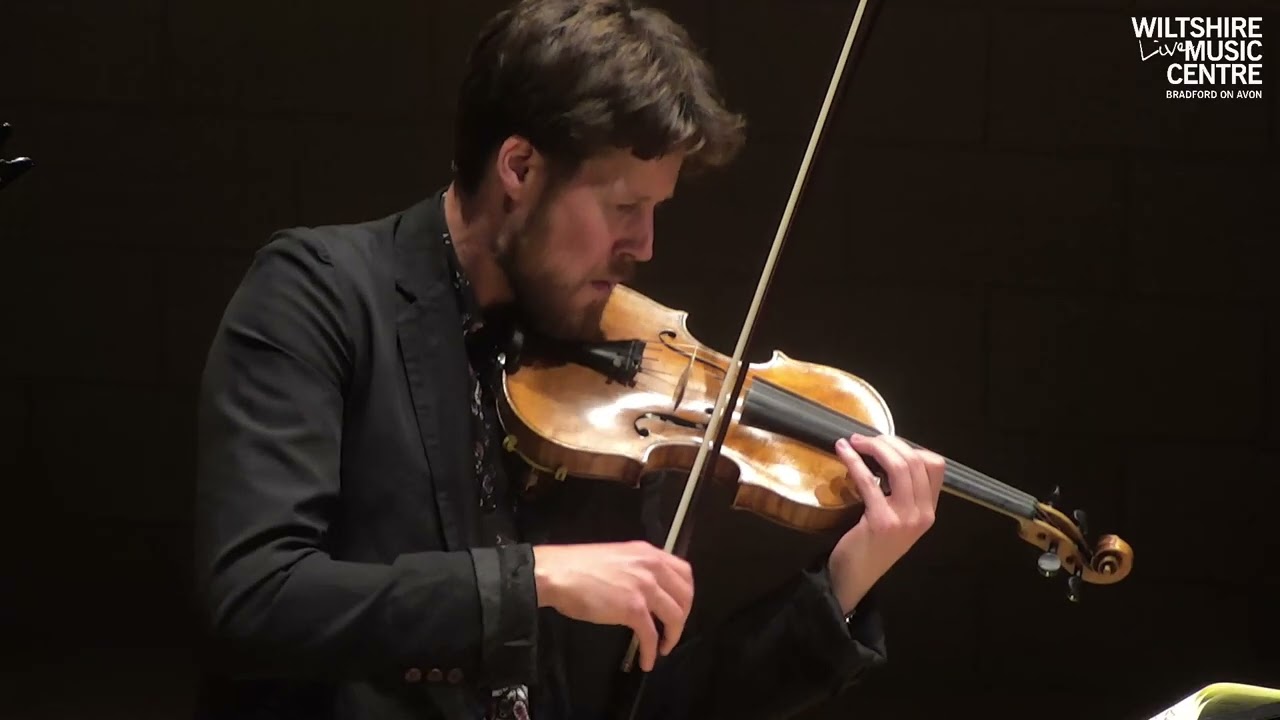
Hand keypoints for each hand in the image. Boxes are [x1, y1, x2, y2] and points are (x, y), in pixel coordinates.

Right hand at [532, 540, 693, 670]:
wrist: (557, 573)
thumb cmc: (578, 566)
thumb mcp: (617, 557)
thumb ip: (637, 568)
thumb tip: (645, 589)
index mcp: (648, 552)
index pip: (685, 572)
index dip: (686, 594)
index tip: (679, 607)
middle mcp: (652, 566)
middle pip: (685, 596)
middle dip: (683, 618)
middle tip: (672, 631)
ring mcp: (644, 587)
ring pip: (675, 616)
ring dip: (672, 636)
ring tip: (663, 648)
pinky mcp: (633, 608)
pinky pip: (652, 635)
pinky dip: (652, 651)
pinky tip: (647, 661)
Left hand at [828, 433, 944, 613]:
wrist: (854, 578)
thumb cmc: (871, 545)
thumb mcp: (897, 519)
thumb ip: (901, 493)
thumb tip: (887, 453)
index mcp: (929, 510)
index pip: (935, 465)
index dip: (911, 447)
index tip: (886, 443)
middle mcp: (923, 513)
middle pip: (915, 460)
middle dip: (888, 442)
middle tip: (864, 438)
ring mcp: (905, 518)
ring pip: (898, 466)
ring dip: (874, 446)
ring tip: (853, 441)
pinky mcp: (882, 520)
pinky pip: (869, 480)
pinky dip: (854, 461)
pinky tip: (842, 452)